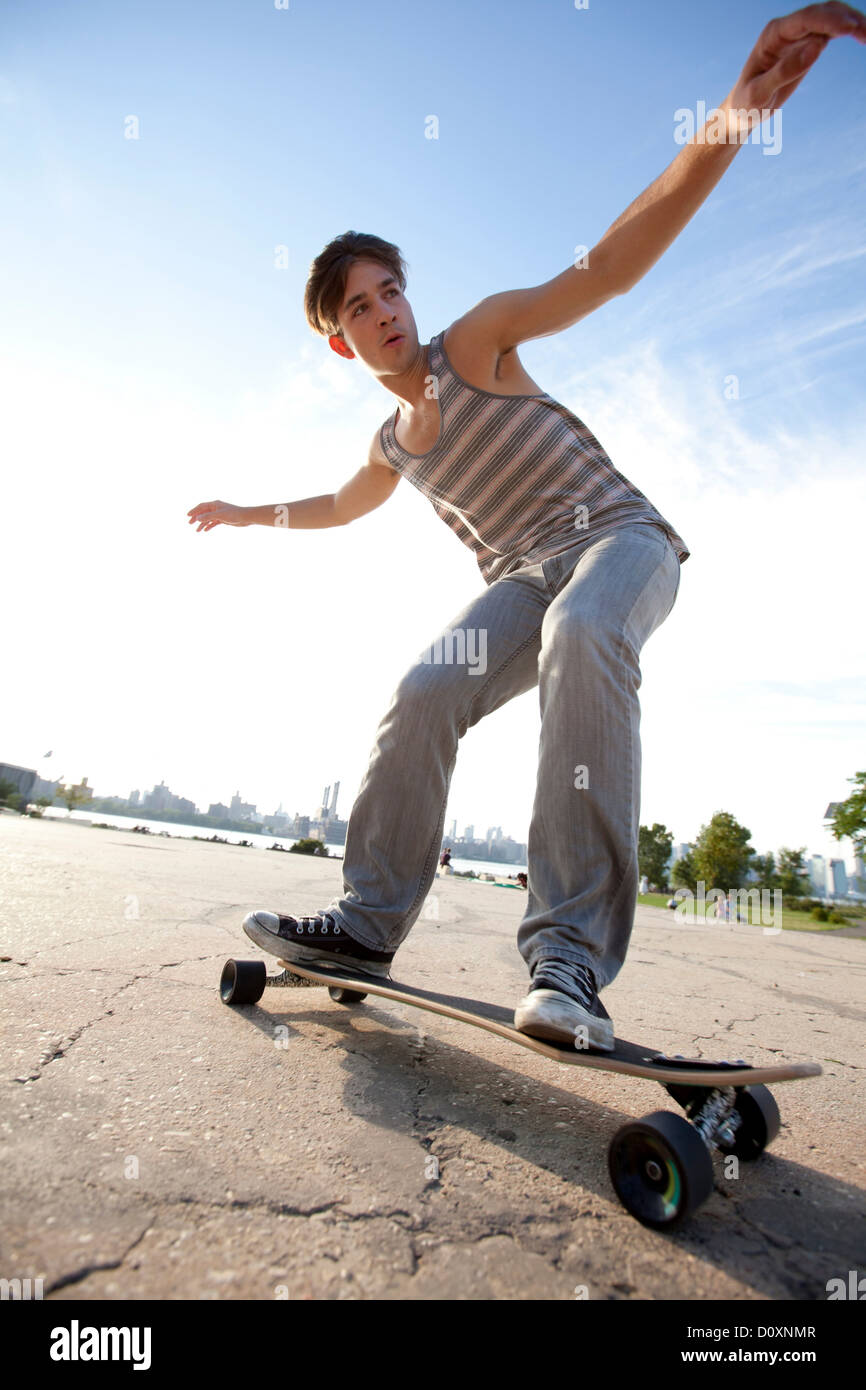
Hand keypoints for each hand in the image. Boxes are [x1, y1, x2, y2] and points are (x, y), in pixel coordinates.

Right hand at [187, 500, 248, 531]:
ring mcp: (219, 514)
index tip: (188, 516)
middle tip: (190, 523)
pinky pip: (213, 522)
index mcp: (215, 504)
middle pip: (203, 512)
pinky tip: (205, 530)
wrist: (245, 517)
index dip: (194, 511)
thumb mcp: (219, 515)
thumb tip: (197, 518)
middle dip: (196, 518)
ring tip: (197, 530)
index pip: (201, 506)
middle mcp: (216, 508)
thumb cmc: (234, 514)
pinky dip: (209, 526)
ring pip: (208, 518)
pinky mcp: (223, 519)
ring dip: (202, 524)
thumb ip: (208, 516)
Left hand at [721, 2, 865, 134]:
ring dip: (851, 22)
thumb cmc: (745, 104)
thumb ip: (784, 72)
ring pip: (830, 17)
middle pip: (822, 13)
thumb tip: (816, 47)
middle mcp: (787, 29)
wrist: (742, 110)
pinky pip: (831, 30)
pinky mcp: (807, 44)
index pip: (806, 19)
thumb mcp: (759, 94)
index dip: (829, 20)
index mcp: (773, 35)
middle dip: (846, 19)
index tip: (850, 27)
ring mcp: (798, 34)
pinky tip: (862, 36)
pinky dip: (848, 30)